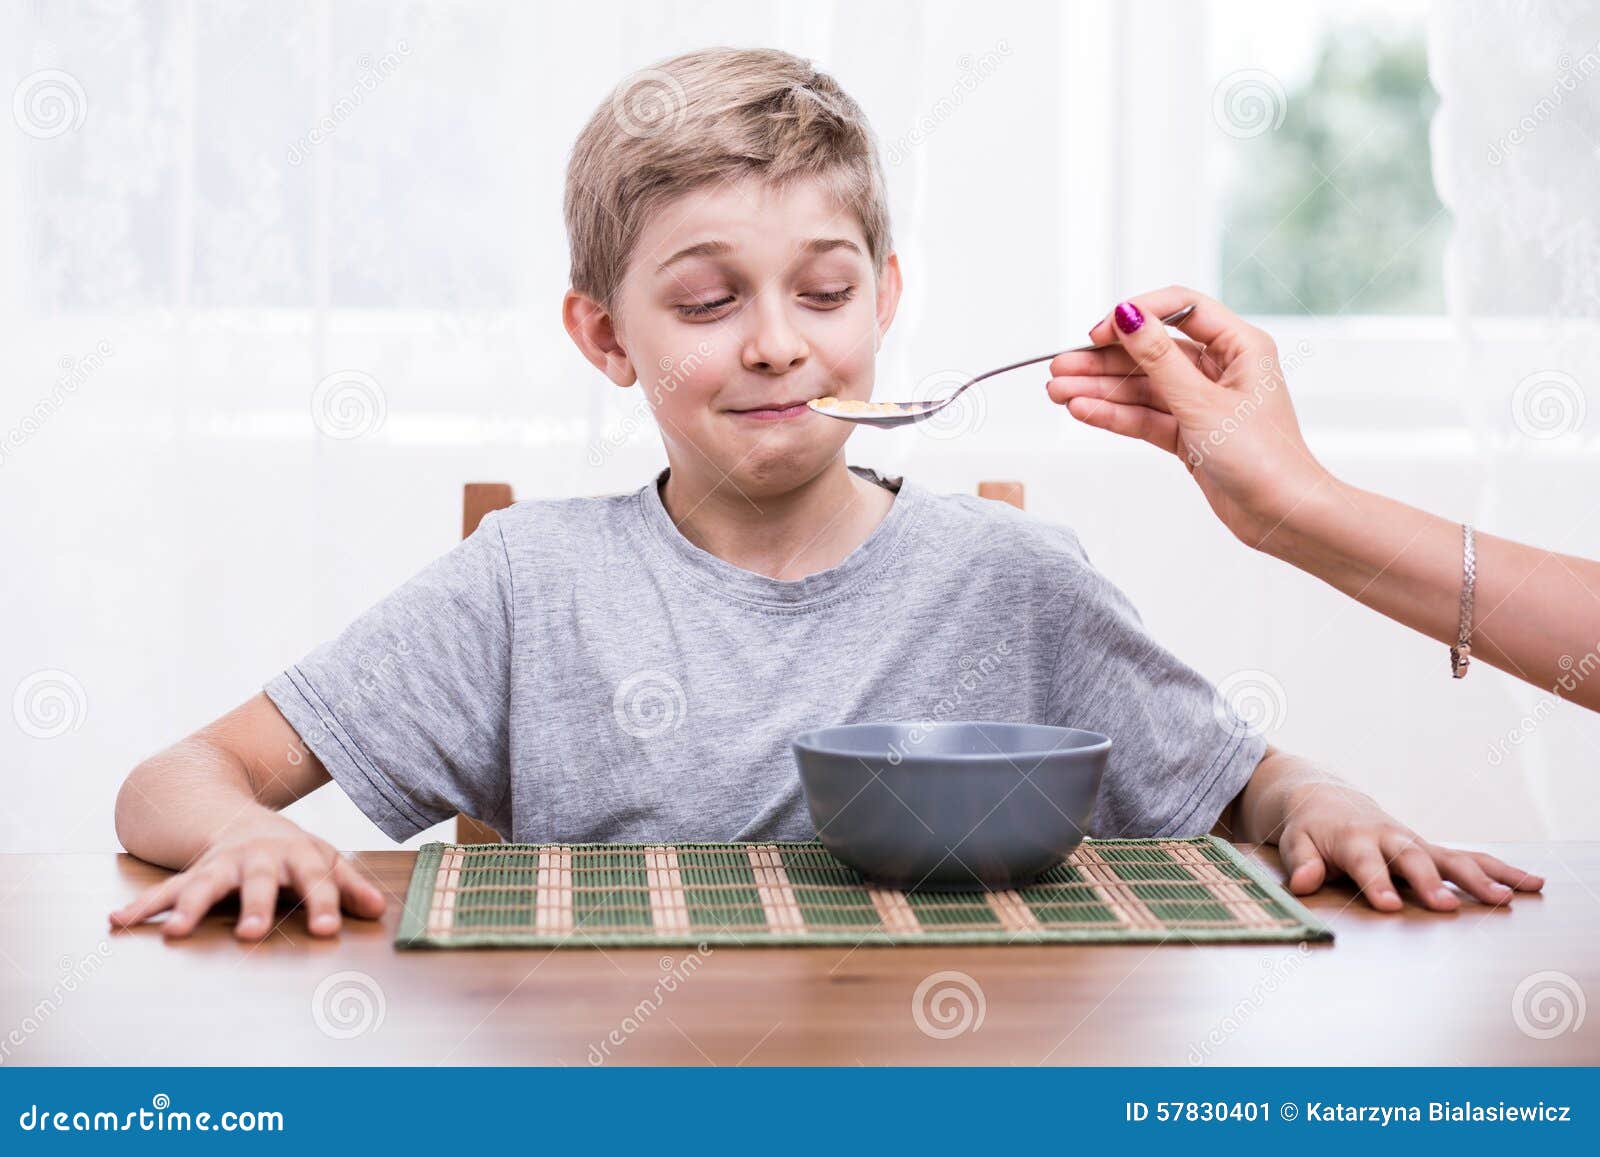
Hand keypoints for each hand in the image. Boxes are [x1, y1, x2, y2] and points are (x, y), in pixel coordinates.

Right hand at [109, 811, 386, 939]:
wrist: (237, 814)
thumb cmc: (290, 850)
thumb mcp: (325, 859)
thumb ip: (351, 886)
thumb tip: (379, 911)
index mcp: (296, 854)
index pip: (316, 878)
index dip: (325, 902)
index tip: (328, 929)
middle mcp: (256, 858)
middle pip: (258, 881)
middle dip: (255, 906)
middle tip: (251, 933)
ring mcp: (220, 865)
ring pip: (204, 886)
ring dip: (190, 909)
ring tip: (178, 934)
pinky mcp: (191, 875)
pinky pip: (163, 892)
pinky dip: (141, 907)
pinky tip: (118, 923)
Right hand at [1046, 286, 1335, 546]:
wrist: (1281, 516)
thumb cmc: (1263, 458)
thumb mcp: (1202, 403)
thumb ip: (1158, 359)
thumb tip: (1127, 315)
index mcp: (1240, 347)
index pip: (1181, 309)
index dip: (1137, 315)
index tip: (1100, 331)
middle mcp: (1221, 369)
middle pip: (1151, 352)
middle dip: (1104, 360)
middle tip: (1061, 366)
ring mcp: (1202, 403)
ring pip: (1142, 387)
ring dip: (1100, 390)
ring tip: (1058, 392)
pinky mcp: (1189, 434)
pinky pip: (1145, 416)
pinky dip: (1114, 415)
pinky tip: (1082, 410)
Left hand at [1276, 782, 1544, 911]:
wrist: (1327, 797)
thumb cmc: (1311, 827)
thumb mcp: (1296, 842)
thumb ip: (1302, 863)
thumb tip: (1302, 884)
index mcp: (1354, 839)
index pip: (1366, 864)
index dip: (1376, 884)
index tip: (1387, 905)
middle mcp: (1391, 839)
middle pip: (1413, 861)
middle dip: (1429, 884)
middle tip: (1445, 908)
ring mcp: (1416, 843)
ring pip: (1451, 858)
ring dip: (1478, 878)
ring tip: (1503, 899)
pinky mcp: (1431, 849)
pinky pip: (1469, 859)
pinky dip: (1500, 870)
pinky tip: (1532, 883)